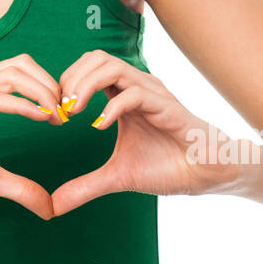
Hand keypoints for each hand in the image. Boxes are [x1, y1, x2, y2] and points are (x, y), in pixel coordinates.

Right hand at [0, 54, 65, 219]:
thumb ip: (19, 187)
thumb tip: (50, 208)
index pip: (21, 71)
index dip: (48, 87)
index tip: (65, 115)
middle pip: (21, 63)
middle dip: (51, 84)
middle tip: (67, 113)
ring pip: (11, 74)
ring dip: (42, 92)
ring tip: (57, 116)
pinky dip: (23, 105)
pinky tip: (41, 119)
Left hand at [51, 50, 241, 215]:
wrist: (208, 175)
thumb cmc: (169, 166)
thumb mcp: (118, 177)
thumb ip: (86, 186)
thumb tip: (54, 206)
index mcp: (124, 95)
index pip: (88, 67)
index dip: (65, 84)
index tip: (54, 113)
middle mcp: (138, 87)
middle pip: (96, 57)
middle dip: (70, 78)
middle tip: (59, 109)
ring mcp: (153, 94)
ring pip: (113, 67)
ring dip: (85, 85)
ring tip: (73, 111)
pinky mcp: (168, 108)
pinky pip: (135, 94)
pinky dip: (111, 106)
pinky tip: (99, 126)